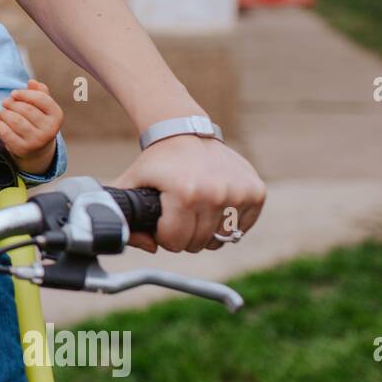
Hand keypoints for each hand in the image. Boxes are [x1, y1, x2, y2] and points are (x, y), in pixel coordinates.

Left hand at [0, 79, 62, 174]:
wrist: (37, 148)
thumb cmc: (38, 121)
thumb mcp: (42, 107)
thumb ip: (39, 93)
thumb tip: (32, 82)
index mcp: (56, 115)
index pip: (41, 98)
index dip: (24, 93)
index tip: (14, 93)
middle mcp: (50, 129)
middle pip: (26, 109)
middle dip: (11, 103)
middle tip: (4, 102)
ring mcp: (37, 141)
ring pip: (15, 120)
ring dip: (4, 113)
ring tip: (1, 112)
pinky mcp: (23, 149)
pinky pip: (7, 133)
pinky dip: (0, 125)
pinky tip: (0, 123)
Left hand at [111, 135, 266, 252]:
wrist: (186, 133)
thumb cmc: (157, 163)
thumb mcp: (131, 184)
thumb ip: (125, 218)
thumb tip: (150, 248)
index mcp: (185, 194)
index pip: (175, 242)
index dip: (164, 236)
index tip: (162, 223)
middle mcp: (215, 193)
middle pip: (198, 243)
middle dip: (185, 236)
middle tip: (179, 217)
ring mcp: (239, 192)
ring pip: (222, 239)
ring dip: (208, 233)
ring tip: (196, 214)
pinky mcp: (256, 191)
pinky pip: (242, 228)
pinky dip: (228, 224)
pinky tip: (215, 209)